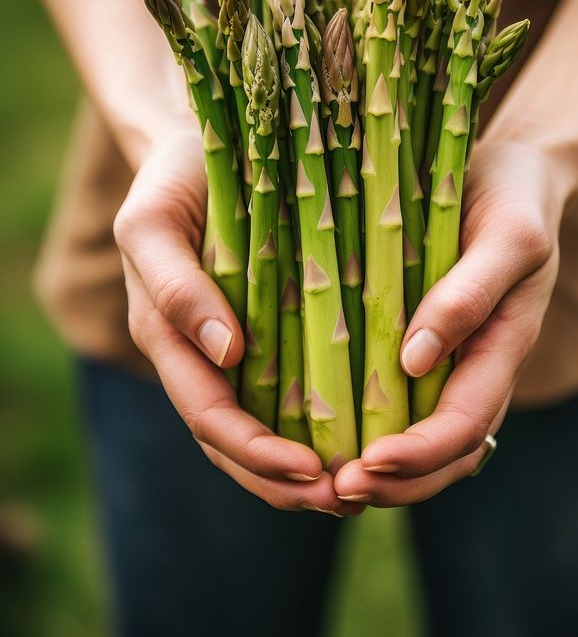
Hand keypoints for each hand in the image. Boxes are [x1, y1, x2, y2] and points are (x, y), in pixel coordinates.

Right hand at [114, 131, 362, 515]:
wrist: (203, 139)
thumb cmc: (174, 177)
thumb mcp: (153, 221)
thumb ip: (174, 287)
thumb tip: (226, 353)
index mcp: (169, 337)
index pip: (210, 416)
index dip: (255, 453)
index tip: (310, 471)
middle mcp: (202, 354)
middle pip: (236, 444)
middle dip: (285, 481)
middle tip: (345, 498)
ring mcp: (233, 346)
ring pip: (265, 428)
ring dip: (304, 469)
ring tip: (360, 486)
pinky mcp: (269, 328)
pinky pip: (290, 389)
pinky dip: (320, 422)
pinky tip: (365, 432)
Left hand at [334, 139, 563, 506]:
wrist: (513, 173)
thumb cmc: (515, 197)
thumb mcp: (509, 236)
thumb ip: (471, 295)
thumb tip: (414, 362)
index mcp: (501, 349)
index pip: (463, 426)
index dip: (419, 455)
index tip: (367, 465)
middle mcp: (475, 368)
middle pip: (443, 455)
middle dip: (394, 483)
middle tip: (334, 489)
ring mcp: (450, 361)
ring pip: (420, 440)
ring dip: (379, 471)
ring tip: (320, 478)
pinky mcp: (421, 345)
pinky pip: (397, 403)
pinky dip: (365, 428)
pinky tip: (318, 428)